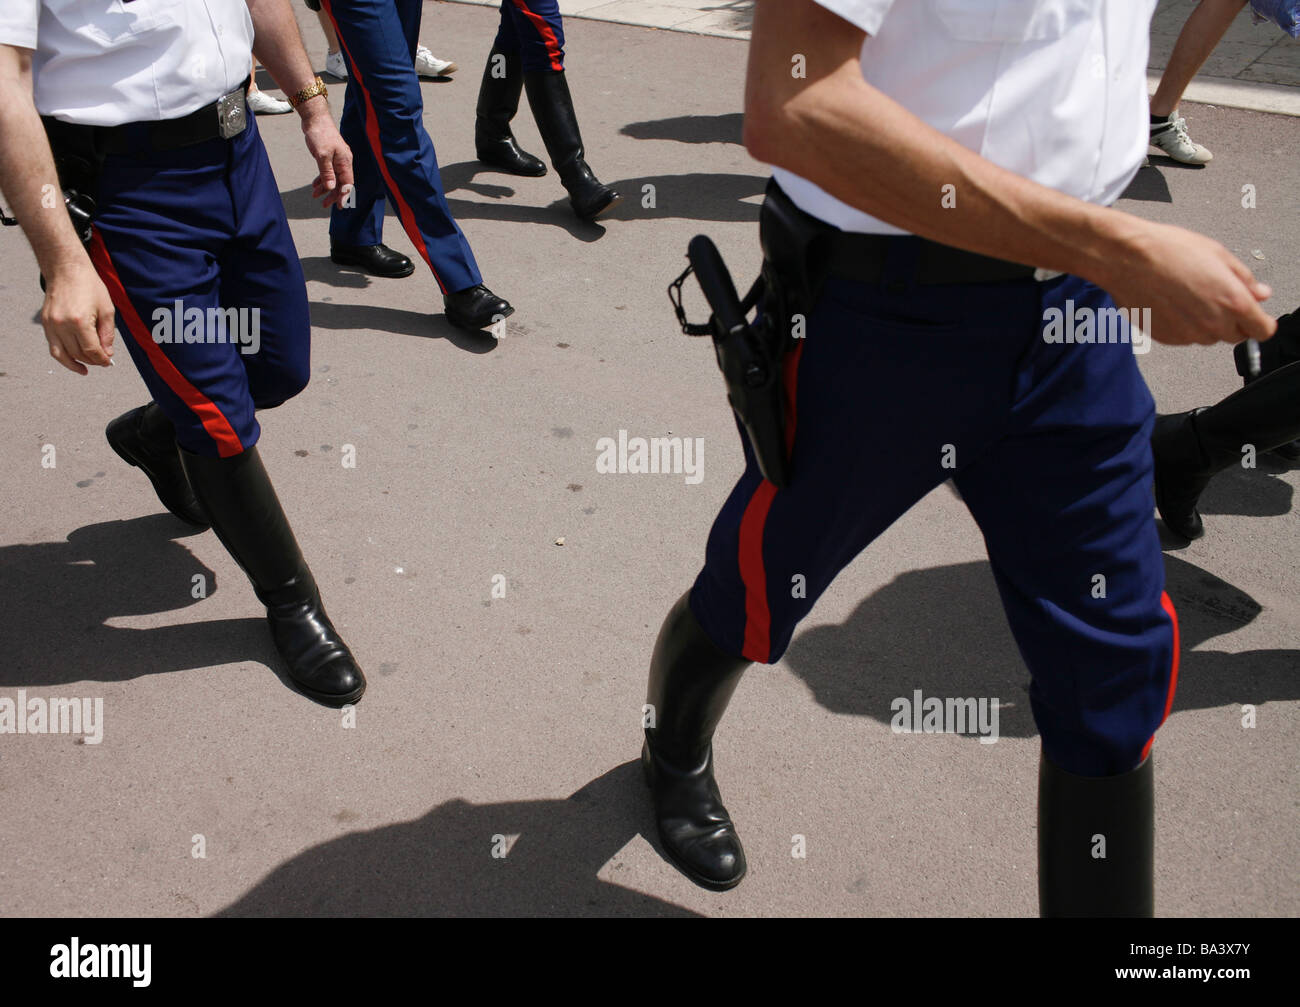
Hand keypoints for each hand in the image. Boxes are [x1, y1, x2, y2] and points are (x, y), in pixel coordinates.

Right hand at [40, 258, 114, 374]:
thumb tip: (107, 354)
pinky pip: (53, 347)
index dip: (102, 360)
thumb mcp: (107, 309)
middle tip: (102, 362)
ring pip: (62, 354)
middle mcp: (62, 325)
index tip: (109, 362)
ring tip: (87, 368)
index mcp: (80, 321)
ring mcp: (51, 324)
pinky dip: (63, 356)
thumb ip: (107, 334)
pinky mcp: (45, 323)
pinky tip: (73, 360)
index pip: (92, 351)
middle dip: (92, 361)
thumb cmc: (89, 285)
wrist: (66, 269)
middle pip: (78, 354)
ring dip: (76, 363)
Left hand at [300, 101, 353, 208]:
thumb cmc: (320, 134)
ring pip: (333, 178)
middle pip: (341, 183)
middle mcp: (343, 162)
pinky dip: (322, 179)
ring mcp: (336, 159)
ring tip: (315, 195)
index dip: (343, 195)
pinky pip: (327, 172)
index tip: (340, 206)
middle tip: (324, 205)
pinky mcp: (329, 157)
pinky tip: (315, 185)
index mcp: (345, 161)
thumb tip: (331, 187)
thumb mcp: (322, 155)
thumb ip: (327, 172)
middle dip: (333, 194)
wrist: (315, 119)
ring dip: (325, 188)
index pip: (347, 183)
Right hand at [1098, 220, 1274, 346]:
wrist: (1126, 260)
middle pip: (1235, 336)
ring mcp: (1187, 335)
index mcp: (1232, 302)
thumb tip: (1259, 294)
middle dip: (1232, 321)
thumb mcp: (1218, 254)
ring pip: (1208, 337)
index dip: (1260, 321)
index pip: (1262, 330)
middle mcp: (1212, 324)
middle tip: (1215, 297)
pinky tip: (1172, 302)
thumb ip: (1244, 279)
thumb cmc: (1168, 251)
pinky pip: (1185, 337)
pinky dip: (1183, 325)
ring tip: (1187, 296)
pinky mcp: (1166, 338)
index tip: (1255, 315)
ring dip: (1206, 323)